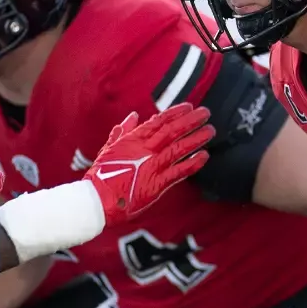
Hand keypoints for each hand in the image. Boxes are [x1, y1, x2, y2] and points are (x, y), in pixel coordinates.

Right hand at [85, 103, 214, 221]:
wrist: (96, 200)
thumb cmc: (101, 175)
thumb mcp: (109, 148)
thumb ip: (123, 131)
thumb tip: (134, 115)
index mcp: (133, 140)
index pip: (159, 121)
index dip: (176, 113)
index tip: (190, 107)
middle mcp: (145, 151)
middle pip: (173, 131)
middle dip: (191, 121)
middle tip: (206, 113)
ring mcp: (152, 167)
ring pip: (179, 148)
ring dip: (196, 138)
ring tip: (210, 131)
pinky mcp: (156, 185)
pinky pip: (178, 172)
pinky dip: (192, 163)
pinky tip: (204, 156)